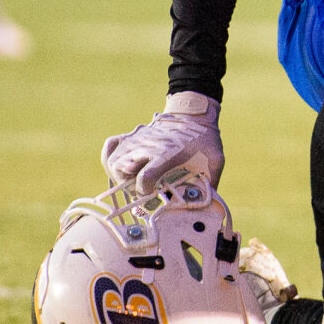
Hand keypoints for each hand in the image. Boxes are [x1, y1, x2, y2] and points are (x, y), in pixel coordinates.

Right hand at [101, 91, 223, 192]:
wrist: (194, 114)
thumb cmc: (205, 141)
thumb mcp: (214, 161)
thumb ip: (209, 185)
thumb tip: (208, 210)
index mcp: (166, 154)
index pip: (144, 178)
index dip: (144, 193)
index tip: (152, 197)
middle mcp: (146, 146)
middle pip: (122, 171)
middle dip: (130, 186)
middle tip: (143, 191)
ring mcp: (136, 139)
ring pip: (113, 161)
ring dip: (119, 176)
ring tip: (133, 182)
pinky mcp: (131, 136)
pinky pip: (110, 146)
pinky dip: (110, 158)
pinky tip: (122, 167)